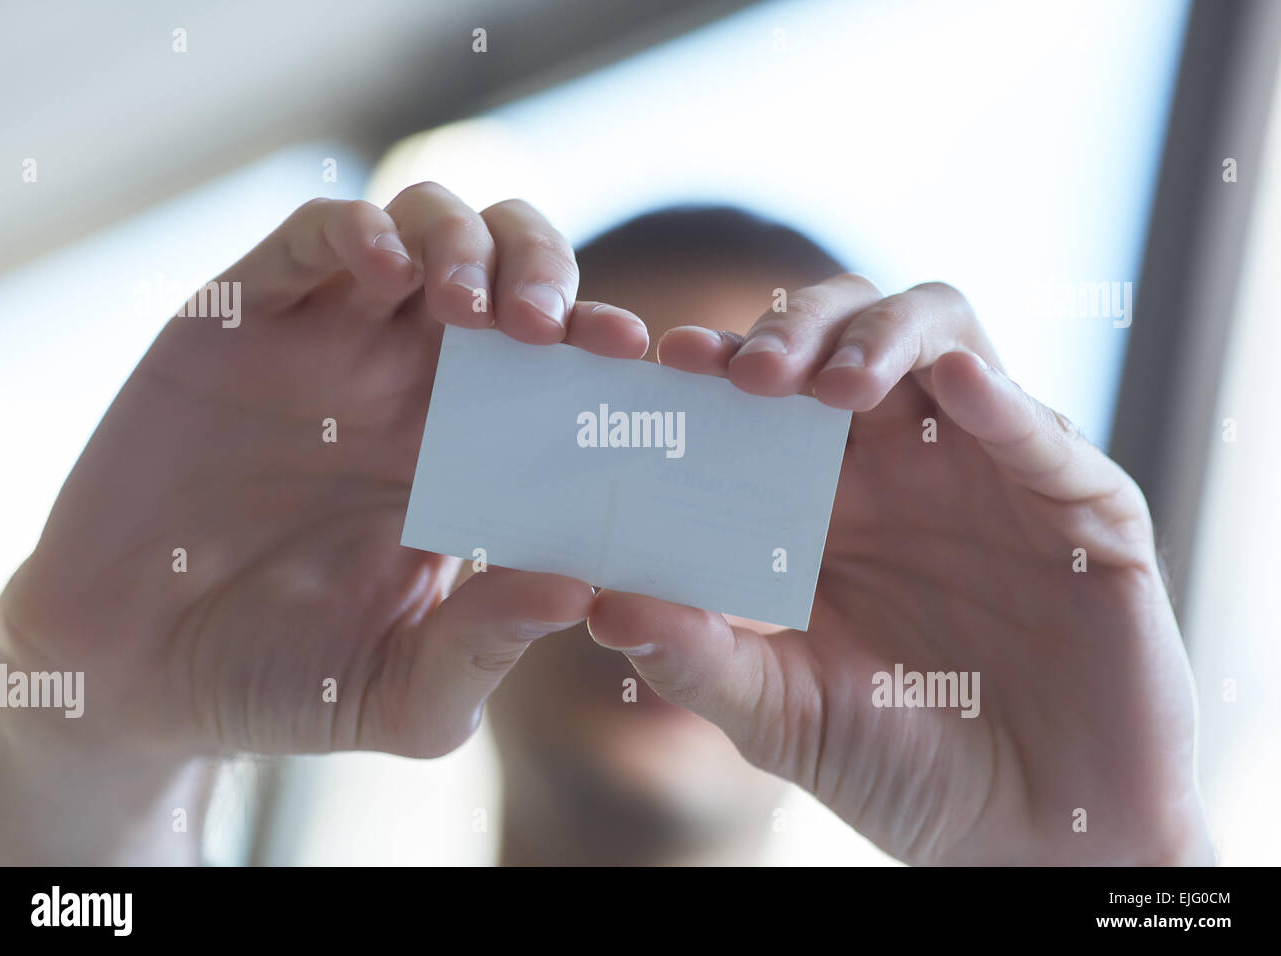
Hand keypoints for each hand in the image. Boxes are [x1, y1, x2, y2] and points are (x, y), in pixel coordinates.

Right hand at [0, 185, 649, 762]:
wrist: (133, 677)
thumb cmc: (282, 680)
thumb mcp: (402, 689)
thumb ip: (485, 646)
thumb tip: (578, 591)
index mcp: (469, 452)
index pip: (560, 367)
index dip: (602, 350)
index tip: (637, 366)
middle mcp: (408, 383)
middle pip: (508, 266)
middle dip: (546, 271)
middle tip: (556, 332)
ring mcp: (327, 343)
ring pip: (424, 226)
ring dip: (467, 244)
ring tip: (476, 311)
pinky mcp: (239, 322)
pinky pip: (311, 237)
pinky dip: (358, 230)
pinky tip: (387, 269)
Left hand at [587, 277, 1212, 864]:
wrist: (1032, 835)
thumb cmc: (901, 766)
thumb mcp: (783, 715)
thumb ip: (697, 660)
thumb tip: (601, 603)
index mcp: (826, 500)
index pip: (769, 394)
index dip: (723, 363)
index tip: (668, 362)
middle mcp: (904, 467)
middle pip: (850, 334)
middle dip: (799, 330)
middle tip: (751, 374)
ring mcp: (993, 473)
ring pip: (944, 336)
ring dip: (885, 337)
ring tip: (833, 386)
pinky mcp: (1084, 506)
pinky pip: (1043, 429)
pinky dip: (998, 398)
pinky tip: (954, 384)